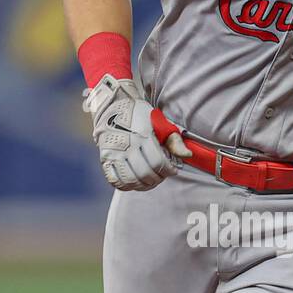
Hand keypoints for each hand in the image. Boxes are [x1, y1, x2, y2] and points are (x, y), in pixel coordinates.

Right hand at [83, 75, 190, 190]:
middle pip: (144, 173)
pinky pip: (115, 180)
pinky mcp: (105, 158)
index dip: (168, 171)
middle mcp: (127, 145)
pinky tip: (134, 181)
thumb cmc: (139, 116)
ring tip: (149, 181)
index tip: (172, 171)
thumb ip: (174, 140)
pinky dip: (126, 186)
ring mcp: (114, 153)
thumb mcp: (159, 123)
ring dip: (143, 185)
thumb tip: (187, 155)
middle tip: (161, 176)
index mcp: (143, 135)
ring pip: (130, 180)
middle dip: (157, 179)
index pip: (158, 162)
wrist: (113, 107)